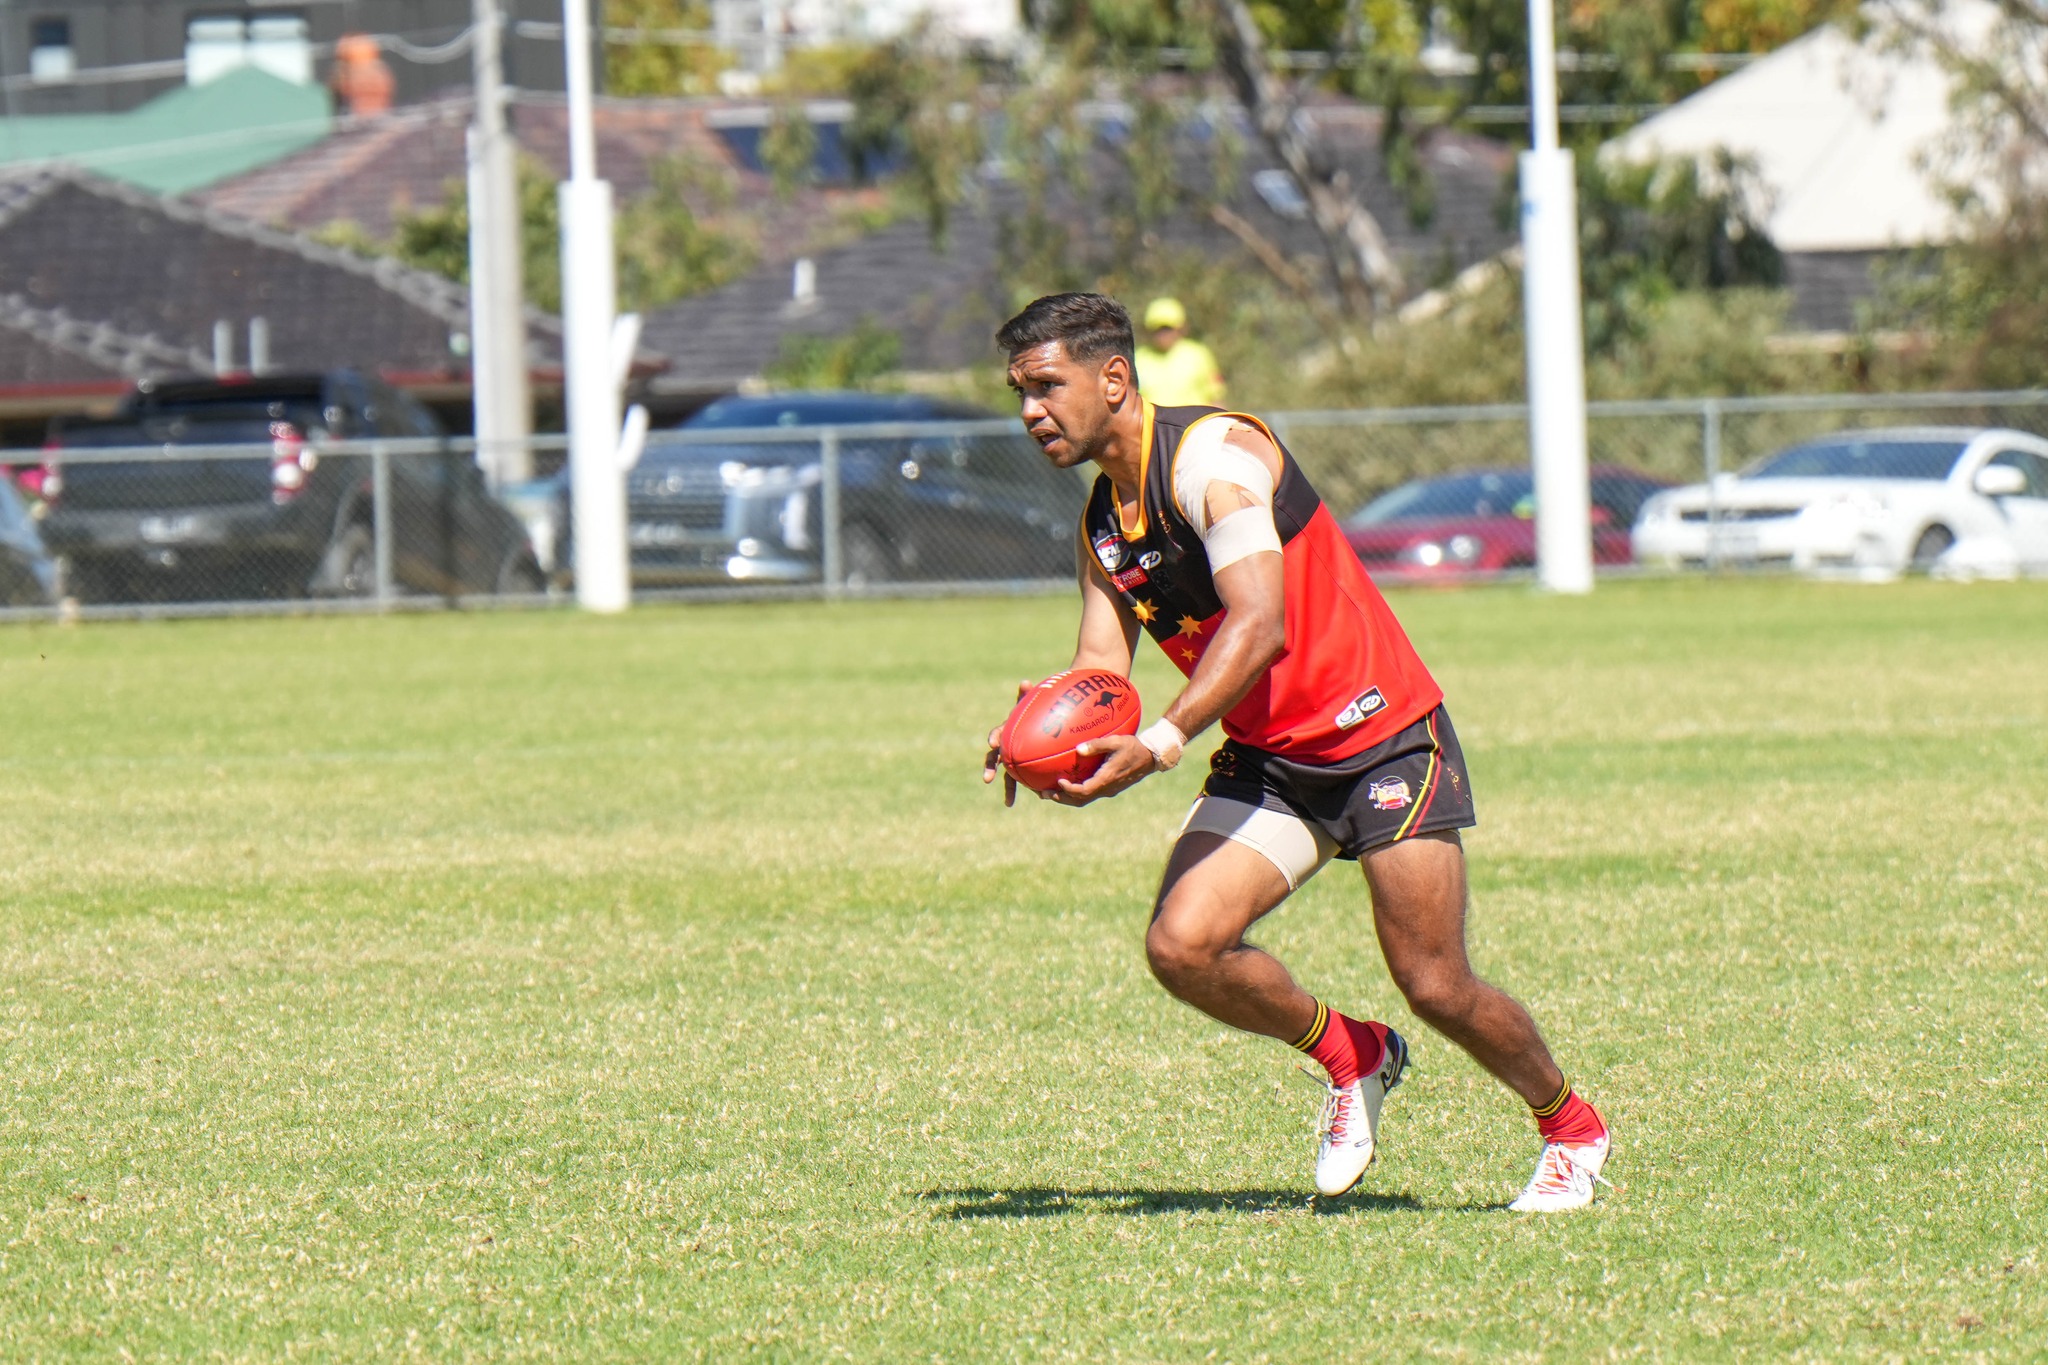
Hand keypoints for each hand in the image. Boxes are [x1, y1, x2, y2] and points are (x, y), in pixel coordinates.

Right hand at [981, 679, 1032, 807]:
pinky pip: (1027, 778)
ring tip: (1009, 803)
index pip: (997, 733)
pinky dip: (1031, 788)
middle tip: (987, 778)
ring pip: (1009, 774)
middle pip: (995, 758)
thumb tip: (1025, 682)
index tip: (992, 743)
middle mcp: (1007, 746)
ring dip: (1009, 788)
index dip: (994, 737)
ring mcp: (1015, 758)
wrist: (1049, 720)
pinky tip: (1041, 797)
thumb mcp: (1033, 701)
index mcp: (1007, 730)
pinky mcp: (1026, 767)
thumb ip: (1028, 695)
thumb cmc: (1039, 710)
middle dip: (990, 768)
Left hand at [1049, 733, 1158, 805]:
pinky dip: (1075, 792)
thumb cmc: (1133, 746)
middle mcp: (1106, 788)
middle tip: (1042, 793)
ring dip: (1065, 797)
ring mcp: (1108, 790)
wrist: (1151, 757)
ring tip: (1048, 792)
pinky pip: (1089, 793)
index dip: (1068, 790)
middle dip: (1060, 798)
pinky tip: (1066, 783)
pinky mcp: (1110, 787)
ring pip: (1084, 799)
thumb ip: (1097, 744)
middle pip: (1079, 800)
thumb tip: (1077, 748)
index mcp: (1107, 779)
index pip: (1083, 791)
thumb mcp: (1116, 741)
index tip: (1057, 782)